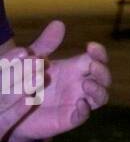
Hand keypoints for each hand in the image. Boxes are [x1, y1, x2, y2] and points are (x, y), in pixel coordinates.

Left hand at [3, 20, 111, 141]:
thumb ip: (46, 43)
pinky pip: (84, 115)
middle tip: (92, 66)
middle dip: (103, 71)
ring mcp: (78, 101)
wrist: (13, 106)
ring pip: (101, 97)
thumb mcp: (33, 58)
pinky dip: (86, 110)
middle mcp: (80, 84)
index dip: (100, 53)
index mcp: (75, 68)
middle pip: (104, 78)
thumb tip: (59, 23)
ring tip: (86, 85)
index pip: (97, 59)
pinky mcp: (70, 118)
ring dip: (99, 90)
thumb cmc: (25, 79)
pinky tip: (80, 103)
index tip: (91, 46)